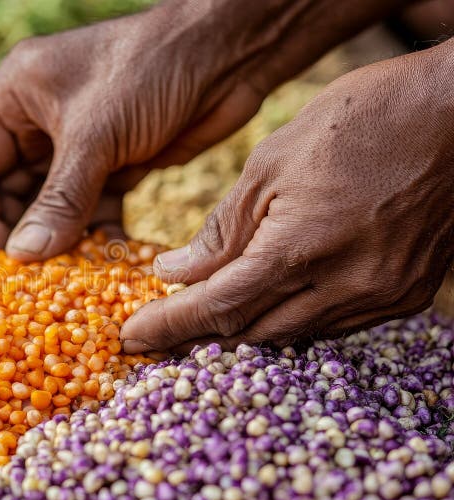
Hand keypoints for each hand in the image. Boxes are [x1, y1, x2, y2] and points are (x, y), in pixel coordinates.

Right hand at [0, 1, 276, 260]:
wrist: (226, 52)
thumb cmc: (150, 69)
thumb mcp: (95, 134)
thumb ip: (60, 198)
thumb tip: (24, 255)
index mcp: (14, 98)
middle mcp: (40, 123)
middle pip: (11, 191)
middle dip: (21, 234)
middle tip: (28, 279)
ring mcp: (79, 145)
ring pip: (54, 206)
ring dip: (60, 242)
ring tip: (65, 281)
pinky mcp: (117, 163)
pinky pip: (93, 208)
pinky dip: (97, 234)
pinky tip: (105, 263)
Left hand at [121, 41, 453, 353]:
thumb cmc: (362, 121)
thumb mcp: (273, 161)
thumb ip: (223, 228)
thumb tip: (177, 271)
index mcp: (303, 246)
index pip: (219, 304)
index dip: (170, 325)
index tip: (133, 338)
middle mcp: (346, 284)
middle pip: (252, 332)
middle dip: (198, 338)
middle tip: (159, 336)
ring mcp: (382, 295)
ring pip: (293, 335)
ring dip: (243, 333)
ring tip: (202, 326)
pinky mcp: (406, 295)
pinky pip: (333, 326)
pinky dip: (290, 321)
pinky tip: (266, 310)